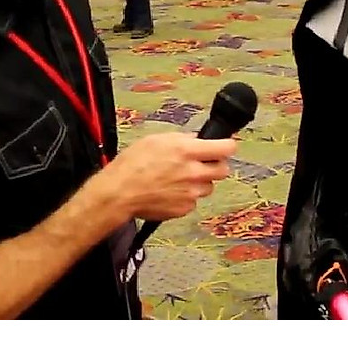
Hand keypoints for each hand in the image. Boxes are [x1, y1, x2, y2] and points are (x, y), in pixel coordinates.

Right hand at [91, 132, 236, 222]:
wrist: (120, 192)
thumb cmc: (132, 164)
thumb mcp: (157, 139)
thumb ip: (182, 139)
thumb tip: (197, 140)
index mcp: (187, 151)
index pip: (225, 148)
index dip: (227, 145)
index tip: (226, 145)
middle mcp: (193, 173)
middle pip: (223, 170)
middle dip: (216, 165)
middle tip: (203, 163)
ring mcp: (190, 193)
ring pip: (208, 187)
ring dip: (199, 182)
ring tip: (178, 179)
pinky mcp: (184, 208)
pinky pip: (193, 201)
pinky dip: (186, 196)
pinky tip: (170, 191)